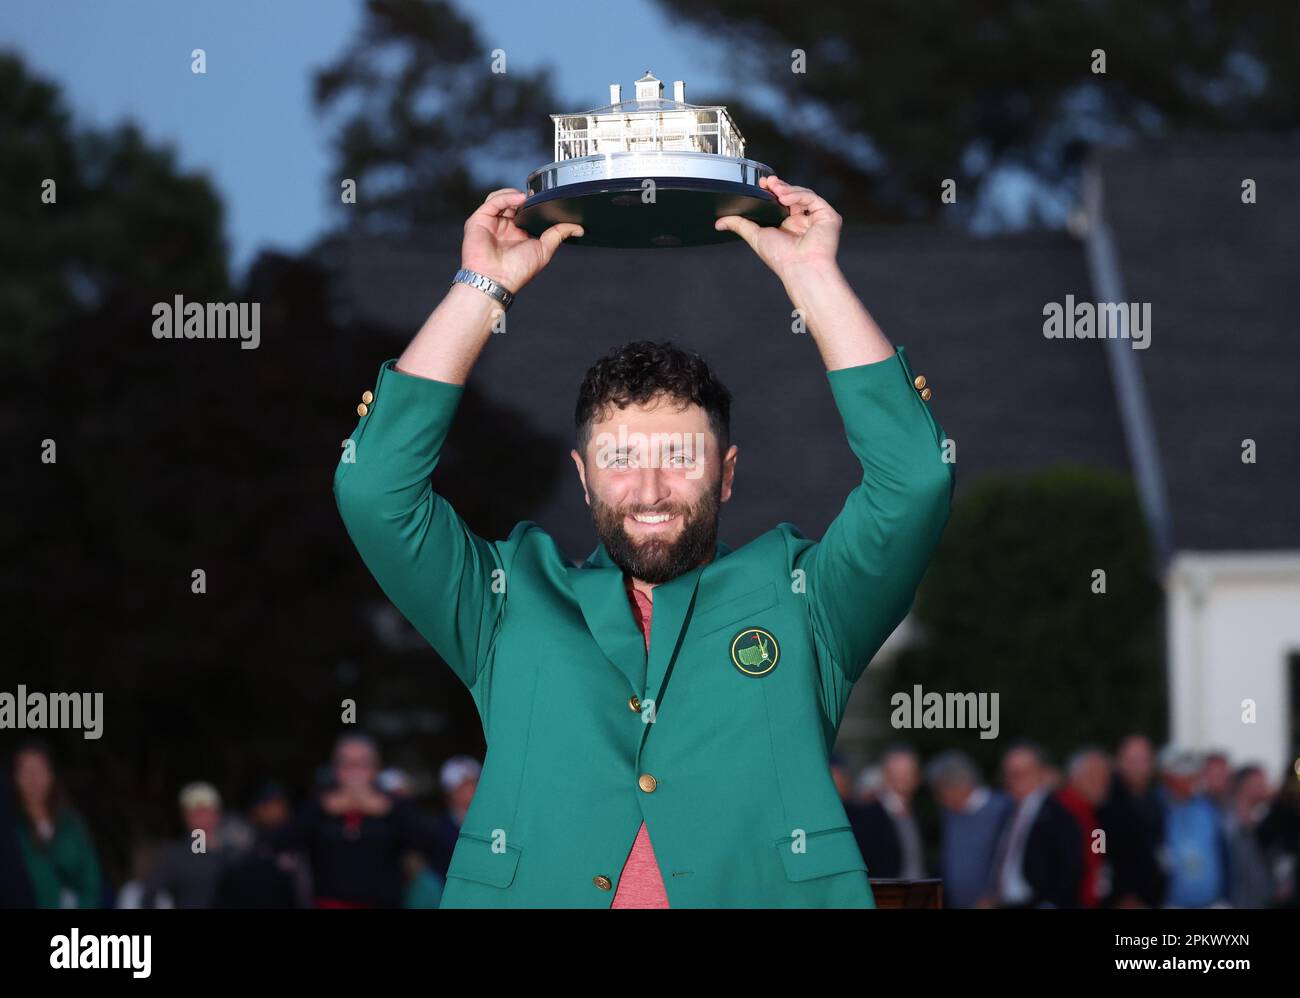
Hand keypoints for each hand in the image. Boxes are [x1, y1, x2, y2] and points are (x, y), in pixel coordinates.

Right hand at [461, 188, 582, 292]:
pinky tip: (518, 199)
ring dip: (514, 195)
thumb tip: (578, 228)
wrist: (496, 279)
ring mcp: (491, 223)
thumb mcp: (544, 250)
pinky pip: (492, 202)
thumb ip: (558, 234)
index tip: (545, 199)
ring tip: (527, 197)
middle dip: (524, 197)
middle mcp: (504, 227)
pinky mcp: (479, 220)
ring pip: (501, 199)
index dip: (534, 204)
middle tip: (536, 196)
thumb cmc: (516, 271)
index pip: (525, 212)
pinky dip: (505, 197)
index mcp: (517, 234)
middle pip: (512, 202)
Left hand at [714, 175, 840, 280]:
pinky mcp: (828, 216)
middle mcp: (802, 220)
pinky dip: (799, 195)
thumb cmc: (782, 259)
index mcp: (788, 224)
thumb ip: (739, 225)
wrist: (800, 268)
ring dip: (787, 190)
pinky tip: (786, 198)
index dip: (772, 191)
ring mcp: (816, 217)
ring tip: (776, 190)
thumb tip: (719, 222)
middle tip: (768, 182)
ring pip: (802, 194)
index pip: (781, 201)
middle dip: (779, 186)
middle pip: (792, 195)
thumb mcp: (755, 237)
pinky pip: (813, 198)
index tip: (761, 184)